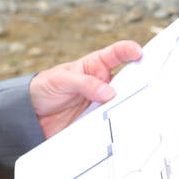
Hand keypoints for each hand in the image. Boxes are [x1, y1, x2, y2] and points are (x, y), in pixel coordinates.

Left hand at [28, 41, 142, 139]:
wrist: (31, 115)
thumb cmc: (45, 87)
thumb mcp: (61, 80)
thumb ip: (84, 83)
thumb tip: (109, 92)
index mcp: (95, 66)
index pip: (116, 54)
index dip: (129, 50)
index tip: (139, 52)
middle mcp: (102, 84)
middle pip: (127, 80)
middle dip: (139, 80)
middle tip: (147, 84)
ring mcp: (101, 103)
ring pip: (123, 103)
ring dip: (129, 105)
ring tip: (135, 108)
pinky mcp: (97, 121)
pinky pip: (111, 122)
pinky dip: (117, 125)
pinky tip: (121, 128)